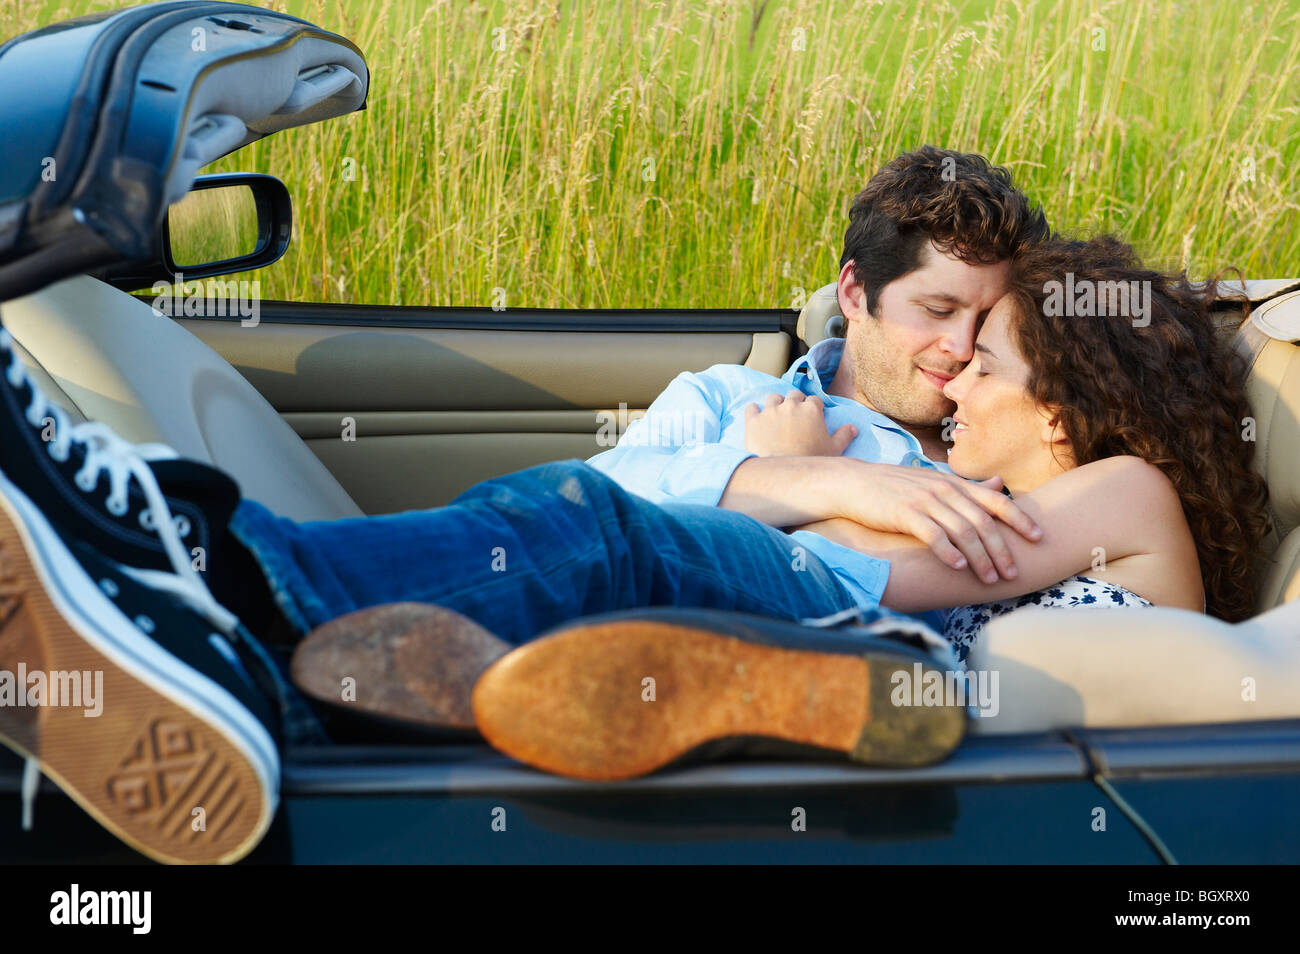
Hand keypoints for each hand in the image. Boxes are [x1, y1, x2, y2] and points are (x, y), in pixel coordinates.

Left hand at [744, 390, 856, 457]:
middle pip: (794, 395)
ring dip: (776, 403)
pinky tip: (757, 417)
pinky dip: (754, 411)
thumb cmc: (812, 461)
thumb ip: (844, 436)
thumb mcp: (834, 450)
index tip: (813, 415)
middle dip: (796, 401)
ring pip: (773, 398)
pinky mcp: (754, 421)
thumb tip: (853, 428)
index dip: (814, 407)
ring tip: (777, 413)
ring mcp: (770, 412)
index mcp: (811, 409)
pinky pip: (752, 408)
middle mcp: (790, 405)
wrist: (784, 475)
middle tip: (795, 413)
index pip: (814, 400)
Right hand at [797, 462, 1043, 582]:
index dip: (1020, 519)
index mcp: (953, 483)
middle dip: (1002, 549)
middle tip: (1014, 572)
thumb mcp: (933, 480)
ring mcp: (925, 501)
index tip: (1038, 538)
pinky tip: (958, 568)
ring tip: (990, 579)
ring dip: (980, 557)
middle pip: (983, 521)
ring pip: (962, 531)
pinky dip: (948, 552)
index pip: (996, 500)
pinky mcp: (905, 513)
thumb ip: (968, 487)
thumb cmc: (893, 486)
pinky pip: (933, 534)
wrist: (852, 482)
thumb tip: (999, 485)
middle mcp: (944, 490)